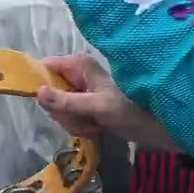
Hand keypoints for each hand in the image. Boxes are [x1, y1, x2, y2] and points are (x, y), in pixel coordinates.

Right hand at [35, 54, 181, 151]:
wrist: (155, 127)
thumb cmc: (131, 111)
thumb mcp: (98, 107)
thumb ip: (67, 101)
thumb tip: (38, 92)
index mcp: (79, 64)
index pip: (44, 67)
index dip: (41, 86)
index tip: (53, 104)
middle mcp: (77, 74)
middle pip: (47, 92)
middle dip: (62, 111)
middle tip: (82, 118)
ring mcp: (80, 91)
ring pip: (57, 108)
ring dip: (73, 121)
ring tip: (93, 124)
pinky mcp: (84, 106)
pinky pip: (68, 117)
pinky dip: (79, 126)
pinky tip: (95, 129)